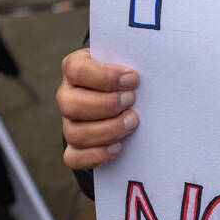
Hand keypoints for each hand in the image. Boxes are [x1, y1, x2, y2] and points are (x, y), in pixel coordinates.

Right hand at [58, 48, 139, 170]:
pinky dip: (96, 155)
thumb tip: (152, 65)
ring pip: (75, 133)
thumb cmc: (128, 78)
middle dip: (107, 105)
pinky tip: (119, 147)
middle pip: (72, 105)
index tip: (133, 79)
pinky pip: (73, 157)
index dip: (105, 77)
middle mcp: (67, 96)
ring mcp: (69, 123)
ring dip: (108, 130)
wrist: (126, 98)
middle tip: (132, 101)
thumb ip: (133, 61)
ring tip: (133, 121)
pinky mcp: (75, 146)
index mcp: (75, 68)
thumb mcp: (127, 64)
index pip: (76, 70)